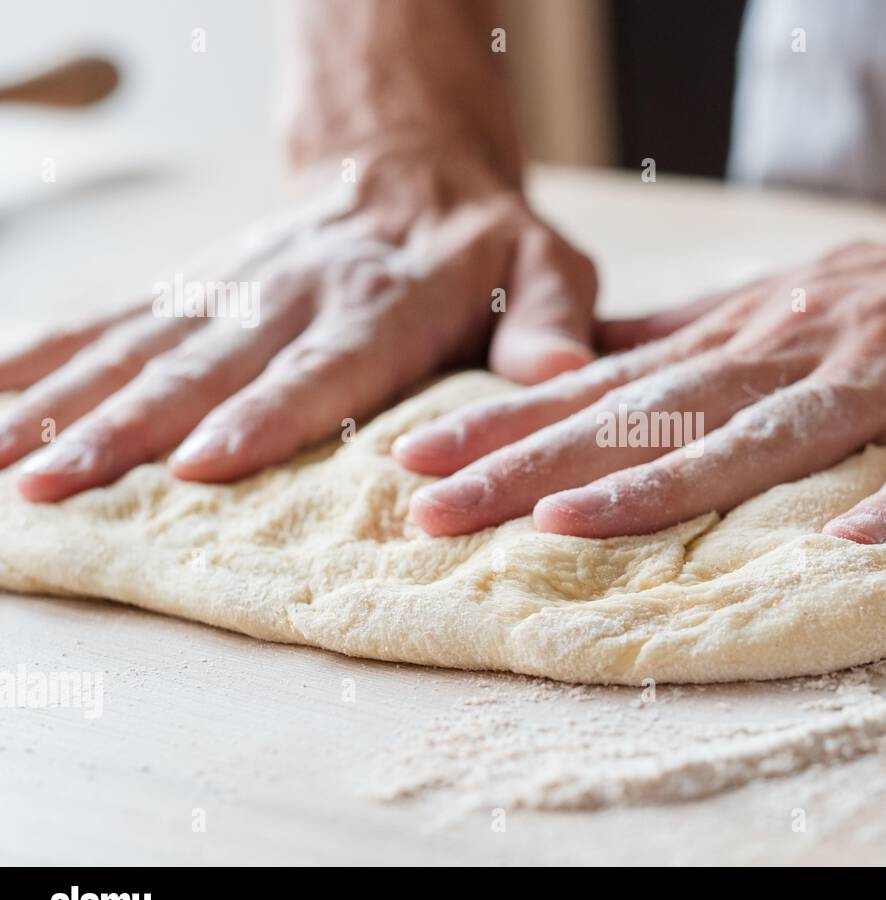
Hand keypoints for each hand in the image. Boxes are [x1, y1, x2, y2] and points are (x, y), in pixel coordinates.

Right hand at [0, 149, 596, 500]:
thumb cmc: (485, 244)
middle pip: (204, 365)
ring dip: (68, 400)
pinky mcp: (196, 287)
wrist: (410, 163)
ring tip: (5, 459)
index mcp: (381, 303)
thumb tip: (563, 375)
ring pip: (140, 345)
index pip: (318, 367)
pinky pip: (112, 316)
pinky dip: (45, 353)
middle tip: (59, 483)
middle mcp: (292, 295)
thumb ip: (554, 320)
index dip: (261, 415)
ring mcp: (233, 289)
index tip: (200, 462)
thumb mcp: (546, 267)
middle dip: (127, 425)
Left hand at [394, 200, 885, 542]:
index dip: (506, 424)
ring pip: (766, 429)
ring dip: (669, 479)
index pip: (607, 386)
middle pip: (652, 412)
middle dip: (534, 461)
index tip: (409, 464)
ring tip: (569, 523)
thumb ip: (689, 339)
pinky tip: (859, 553)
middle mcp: (799, 346)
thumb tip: (583, 365)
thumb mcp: (783, 303)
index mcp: (749, 335)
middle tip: (430, 509)